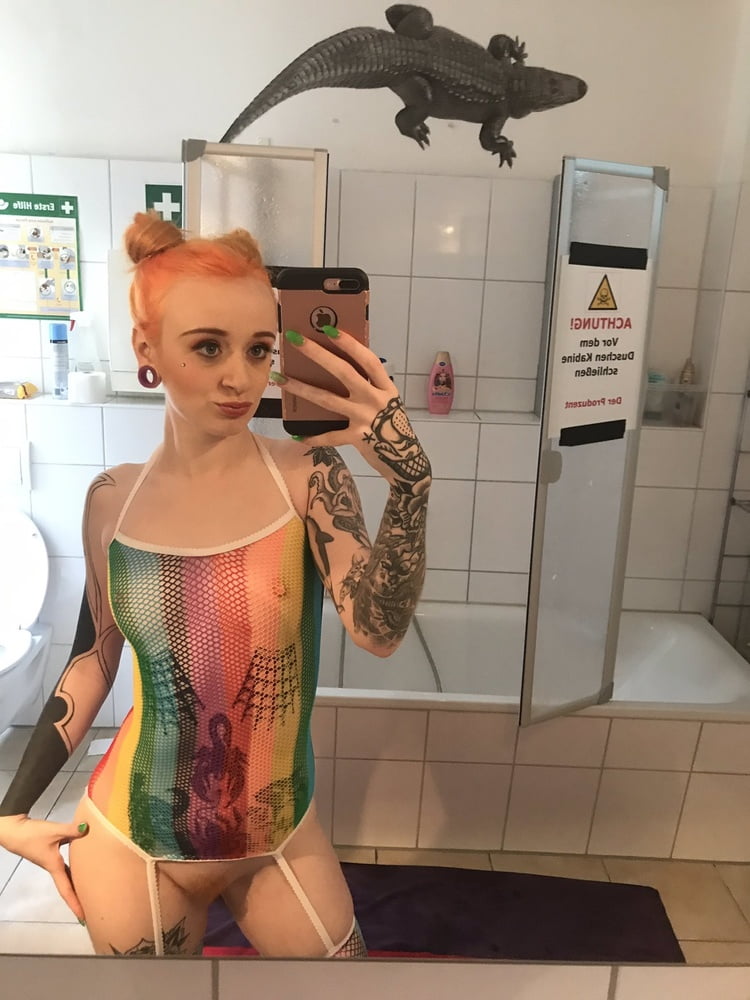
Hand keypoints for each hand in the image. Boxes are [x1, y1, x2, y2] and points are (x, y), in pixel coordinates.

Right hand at [0, 813, 88, 921]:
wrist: (14, 831)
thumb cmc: (32, 835)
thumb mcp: (53, 831)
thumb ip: (71, 830)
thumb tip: (88, 828)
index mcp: (54, 867)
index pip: (66, 890)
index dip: (75, 904)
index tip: (83, 918)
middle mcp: (53, 867)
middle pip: (68, 886)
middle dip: (78, 897)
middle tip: (93, 907)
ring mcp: (51, 861)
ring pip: (67, 875)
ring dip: (77, 882)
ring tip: (91, 888)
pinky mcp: (50, 852)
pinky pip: (66, 863)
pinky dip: (75, 866)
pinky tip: (85, 860)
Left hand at [278, 327, 430, 486]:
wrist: (407, 459)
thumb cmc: (393, 425)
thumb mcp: (387, 400)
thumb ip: (370, 385)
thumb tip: (341, 365)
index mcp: (385, 386)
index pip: (367, 360)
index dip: (349, 344)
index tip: (328, 330)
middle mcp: (375, 399)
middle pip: (343, 372)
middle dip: (317, 354)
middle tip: (294, 339)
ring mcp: (366, 418)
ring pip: (328, 400)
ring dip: (302, 388)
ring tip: (281, 379)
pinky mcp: (357, 438)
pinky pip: (330, 436)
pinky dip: (313, 438)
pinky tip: (297, 435)